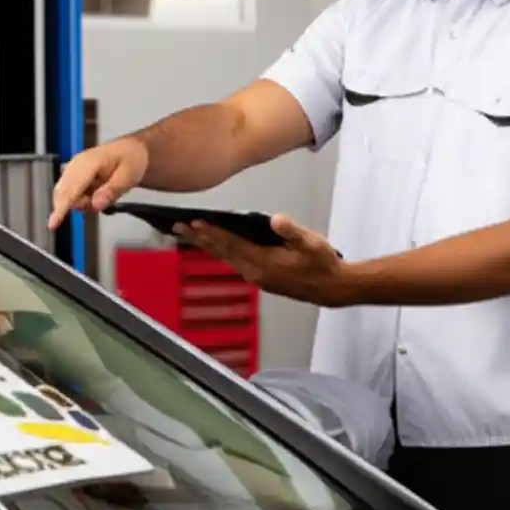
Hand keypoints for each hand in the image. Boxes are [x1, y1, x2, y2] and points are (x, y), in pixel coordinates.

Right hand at [48, 137, 148, 228]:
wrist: (130, 150)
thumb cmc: (130, 160)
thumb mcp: (129, 176)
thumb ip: (111, 191)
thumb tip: (96, 204)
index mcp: (90, 161)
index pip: (71, 189)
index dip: (61, 208)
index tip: (54, 223)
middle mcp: (76, 164)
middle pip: (63, 194)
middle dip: (81, 205)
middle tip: (104, 199)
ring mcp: (72, 168)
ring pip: (66, 196)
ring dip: (83, 202)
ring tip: (105, 192)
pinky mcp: (72, 174)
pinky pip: (70, 194)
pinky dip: (82, 199)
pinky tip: (97, 192)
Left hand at [176, 214, 354, 307]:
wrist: (332, 288)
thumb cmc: (324, 264)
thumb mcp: (313, 244)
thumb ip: (293, 232)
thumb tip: (276, 220)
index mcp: (264, 262)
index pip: (232, 244)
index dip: (212, 233)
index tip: (194, 223)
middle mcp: (255, 272)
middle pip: (222, 252)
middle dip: (199, 238)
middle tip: (177, 226)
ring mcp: (257, 277)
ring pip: (225, 258)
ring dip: (207, 245)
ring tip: (188, 234)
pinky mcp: (260, 278)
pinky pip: (233, 262)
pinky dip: (220, 251)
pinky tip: (214, 245)